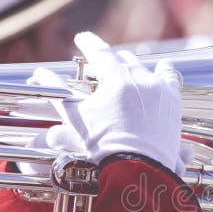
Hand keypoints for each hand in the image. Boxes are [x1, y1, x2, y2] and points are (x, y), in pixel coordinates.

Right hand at [28, 32, 183, 172]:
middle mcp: (144, 82)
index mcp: (118, 80)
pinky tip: (161, 74)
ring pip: (150, 69)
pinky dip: (164, 76)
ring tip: (129, 70)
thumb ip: (57, 93)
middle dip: (111, 61)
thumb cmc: (103, 148)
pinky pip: (172, 82)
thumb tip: (37, 75)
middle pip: (126, 60)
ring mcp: (163, 94)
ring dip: (137, 67)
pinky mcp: (175, 108)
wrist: (137, 173)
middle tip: (100, 67)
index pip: (101, 53)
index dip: (89, 43)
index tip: (82, 38)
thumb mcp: (76, 118)